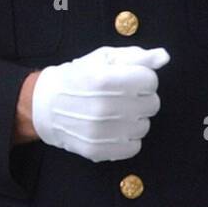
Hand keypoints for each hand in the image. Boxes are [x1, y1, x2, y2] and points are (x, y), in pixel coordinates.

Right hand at [29, 45, 169, 162]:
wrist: (44, 105)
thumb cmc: (77, 78)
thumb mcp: (102, 58)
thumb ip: (135, 56)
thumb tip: (163, 57)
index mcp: (104, 79)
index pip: (150, 80)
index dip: (141, 78)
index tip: (127, 79)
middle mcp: (104, 107)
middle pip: (152, 104)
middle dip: (140, 98)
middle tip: (120, 96)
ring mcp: (101, 131)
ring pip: (144, 126)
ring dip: (133, 119)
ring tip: (114, 113)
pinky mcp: (99, 150)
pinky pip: (134, 147)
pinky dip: (126, 139)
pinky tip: (112, 129)